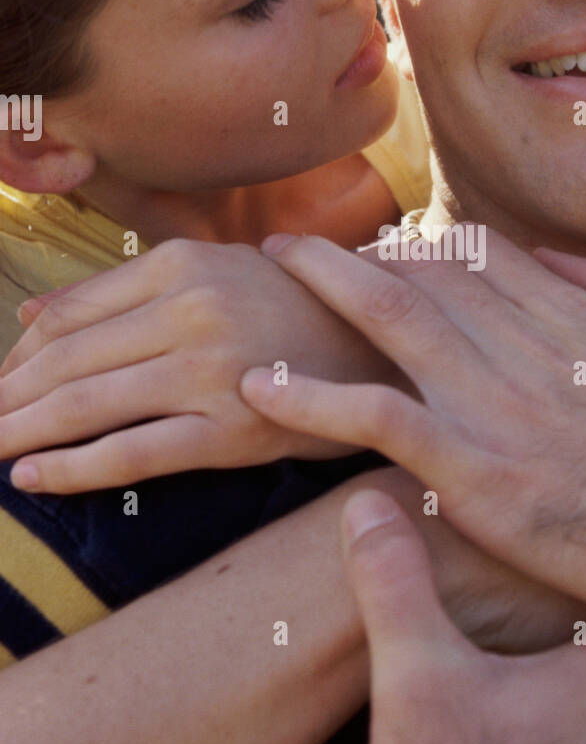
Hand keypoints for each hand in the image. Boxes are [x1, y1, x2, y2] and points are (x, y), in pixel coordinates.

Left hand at [0, 237, 394, 492]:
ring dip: (22, 434)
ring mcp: (212, 372)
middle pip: (68, 362)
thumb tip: (31, 315)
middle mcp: (193, 312)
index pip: (71, 317)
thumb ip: (124, 289)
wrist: (389, 350)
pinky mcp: (233, 431)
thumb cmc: (297, 309)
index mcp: (182, 264)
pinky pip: (133, 453)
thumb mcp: (214, 273)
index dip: (19, 359)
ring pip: (88, 406)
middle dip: (8, 400)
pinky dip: (73, 469)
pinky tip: (34, 479)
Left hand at [241, 229, 585, 642]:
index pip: (480, 255)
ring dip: (322, 287)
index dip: (421, 246)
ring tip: (270, 268)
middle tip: (296, 245)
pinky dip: (313, 398)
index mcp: (574, 312)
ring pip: (391, 321)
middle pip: (424, 274)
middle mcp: (525, 343)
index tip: (384, 249)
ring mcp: (496, 403)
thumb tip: (565, 261)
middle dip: (354, 252)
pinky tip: (261, 388)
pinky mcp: (475, 469)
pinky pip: (375, 418)